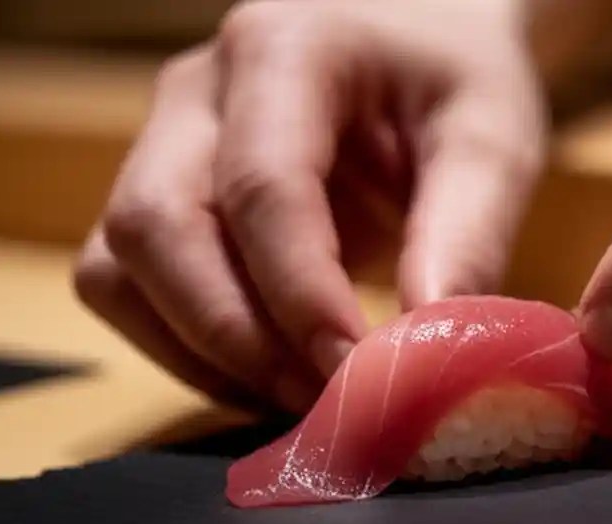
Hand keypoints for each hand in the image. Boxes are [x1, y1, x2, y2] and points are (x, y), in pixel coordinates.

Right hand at [74, 0, 544, 410]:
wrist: (416, 36)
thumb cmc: (455, 78)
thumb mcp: (493, 139)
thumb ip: (467, 238)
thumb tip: (423, 357)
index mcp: (285, 47)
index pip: (262, 186)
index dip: (301, 297)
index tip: (359, 373)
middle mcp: (197, 89)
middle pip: (156, 226)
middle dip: (236, 335)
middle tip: (328, 399)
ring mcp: (161, 140)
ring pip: (118, 267)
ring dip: (199, 351)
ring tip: (299, 394)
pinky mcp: (155, 193)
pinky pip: (124, 288)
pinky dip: (183, 348)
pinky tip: (266, 374)